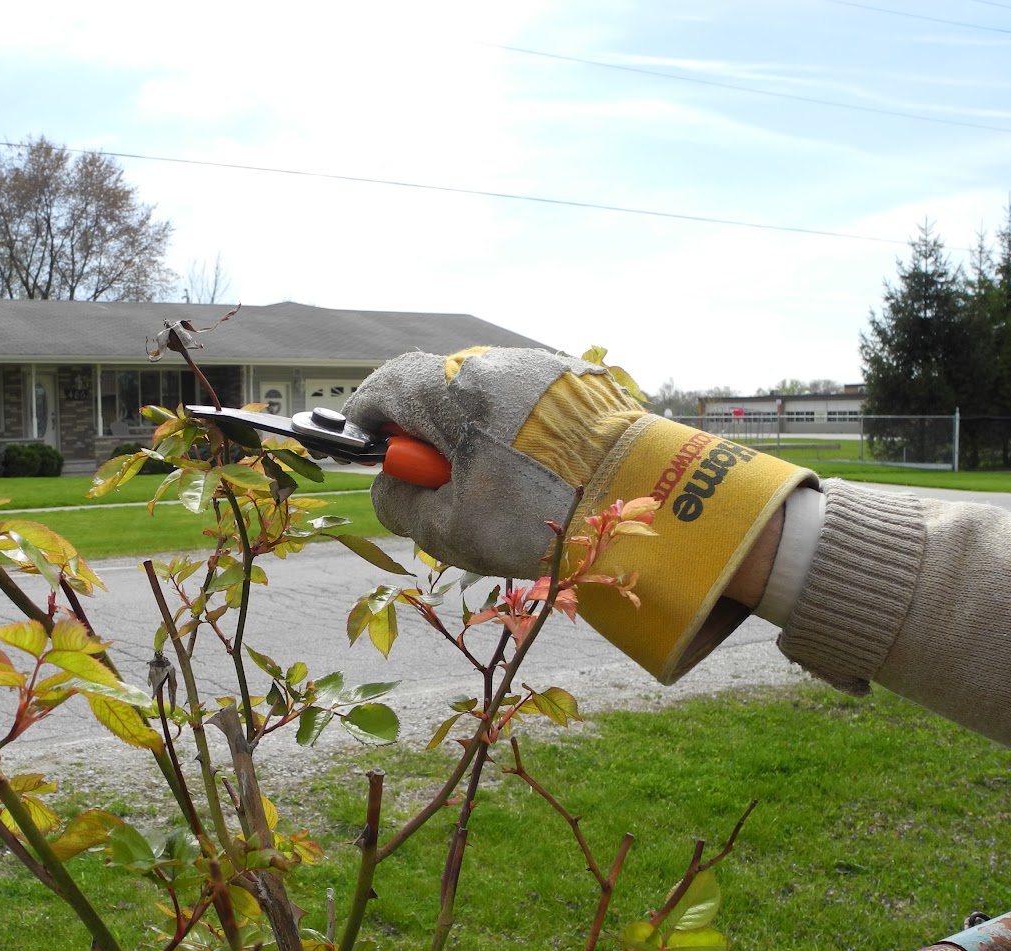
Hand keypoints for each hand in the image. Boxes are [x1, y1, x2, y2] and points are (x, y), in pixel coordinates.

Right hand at [343, 348, 811, 682]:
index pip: (382, 389)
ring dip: (473, 438)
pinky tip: (536, 477)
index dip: (363, 424)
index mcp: (450, 388)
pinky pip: (525, 404)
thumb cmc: (538, 515)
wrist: (648, 500)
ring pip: (482, 400)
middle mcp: (493, 362)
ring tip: (496, 490)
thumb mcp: (450, 528)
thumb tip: (392, 484)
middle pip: (434, 394)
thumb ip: (400, 501)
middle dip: (426, 438)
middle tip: (436, 487)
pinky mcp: (578, 381)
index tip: (362, 453)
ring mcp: (541, 366)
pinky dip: (516, 435)